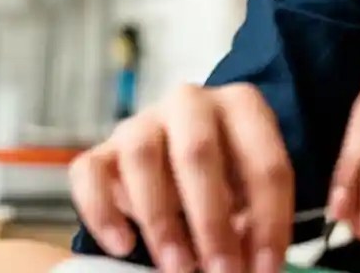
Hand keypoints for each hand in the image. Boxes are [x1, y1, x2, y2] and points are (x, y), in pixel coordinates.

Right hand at [69, 83, 292, 272]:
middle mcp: (190, 103)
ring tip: (177, 267)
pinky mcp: (102, 149)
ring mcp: (142, 122)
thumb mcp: (249, 191)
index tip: (264, 269)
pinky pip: (89, 172)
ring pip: (141, 156)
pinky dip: (103, 211)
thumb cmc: (225, 176)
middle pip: (198, 152)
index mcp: (241, 106)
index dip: (270, 222)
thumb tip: (253, 266)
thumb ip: (253, 220)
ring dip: (161, 220)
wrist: (177, 154)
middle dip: (212, 220)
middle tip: (221, 272)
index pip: (265, 162)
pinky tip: (122, 244)